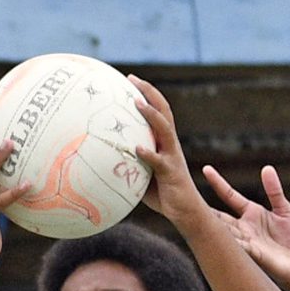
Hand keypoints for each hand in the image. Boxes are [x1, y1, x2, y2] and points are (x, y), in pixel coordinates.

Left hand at [126, 75, 208, 229]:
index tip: (131, 79)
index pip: (159, 111)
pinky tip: (136, 148)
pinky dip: (148, 153)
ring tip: (137, 103)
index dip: (147, 93)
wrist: (186, 212)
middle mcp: (170, 144)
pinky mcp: (171, 172)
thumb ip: (129, 161)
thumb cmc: (163, 194)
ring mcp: (172, 156)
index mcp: (165, 142)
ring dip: (151, 115)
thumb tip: (103, 157)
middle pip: (164, 111)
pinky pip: (158, 161)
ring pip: (164, 129)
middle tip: (132, 79)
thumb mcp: (142, 173)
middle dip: (149, 92)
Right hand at [199, 160, 289, 286]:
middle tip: (185, 196)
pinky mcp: (254, 254)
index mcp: (250, 213)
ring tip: (194, 213)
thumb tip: (267, 168)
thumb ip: (274, 191)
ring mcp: (247, 241)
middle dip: (203, 207)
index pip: (229, 195)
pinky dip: (230, 242)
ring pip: (224, 231)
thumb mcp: (284, 209)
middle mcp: (243, 227)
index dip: (218, 183)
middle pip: (219, 215)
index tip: (206, 169)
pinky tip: (218, 236)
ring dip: (212, 224)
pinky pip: (240, 247)